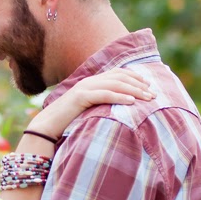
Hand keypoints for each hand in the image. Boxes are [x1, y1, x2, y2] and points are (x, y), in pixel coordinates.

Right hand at [28, 70, 154, 139]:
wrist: (47, 126)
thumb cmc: (69, 122)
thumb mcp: (89, 110)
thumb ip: (103, 105)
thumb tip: (122, 108)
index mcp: (92, 82)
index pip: (118, 73)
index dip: (135, 77)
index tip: (149, 86)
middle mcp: (89, 81)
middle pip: (119, 77)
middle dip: (139, 85)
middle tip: (153, 95)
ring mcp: (84, 87)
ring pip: (114, 84)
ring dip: (133, 90)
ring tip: (147, 98)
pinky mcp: (80, 97)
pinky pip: (103, 94)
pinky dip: (119, 97)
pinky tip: (131, 102)